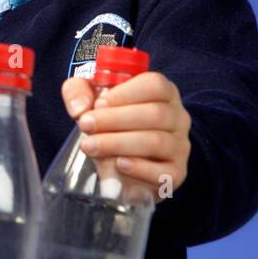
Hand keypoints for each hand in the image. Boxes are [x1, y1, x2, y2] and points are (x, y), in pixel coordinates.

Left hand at [60, 71, 191, 201]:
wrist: (120, 167)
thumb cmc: (108, 125)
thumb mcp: (89, 101)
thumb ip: (77, 92)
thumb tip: (80, 107)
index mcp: (162, 93)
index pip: (155, 85)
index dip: (126, 93)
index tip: (98, 103)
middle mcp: (177, 117)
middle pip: (155, 113)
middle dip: (114, 119)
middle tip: (85, 125)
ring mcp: (180, 146)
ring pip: (156, 141)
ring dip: (118, 143)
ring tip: (90, 145)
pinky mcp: (176, 173)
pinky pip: (165, 172)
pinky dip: (140, 168)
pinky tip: (119, 164)